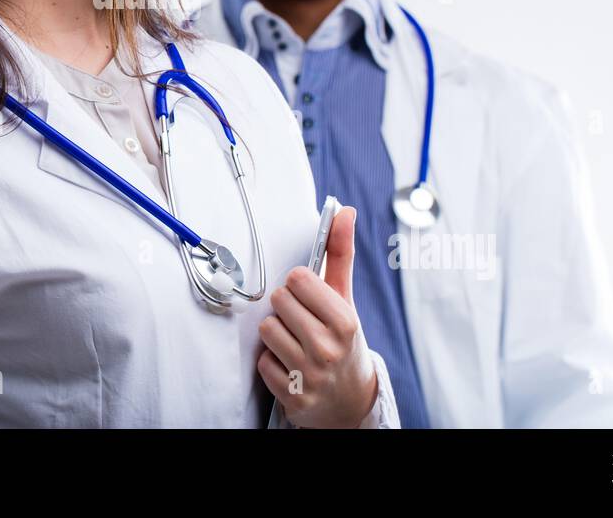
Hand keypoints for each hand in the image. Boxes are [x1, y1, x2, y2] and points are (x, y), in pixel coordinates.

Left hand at [257, 205, 378, 427]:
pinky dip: (272, 362)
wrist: (350, 401)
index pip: (297, 279)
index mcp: (344, 321)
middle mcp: (328, 349)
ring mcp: (309, 375)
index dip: (299, 285)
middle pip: (278, 301)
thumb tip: (344, 211)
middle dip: (287, 308)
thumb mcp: (345, 299)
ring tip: (297, 343)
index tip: (310, 297)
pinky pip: (262, 362)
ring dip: (277, 334)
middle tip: (303, 322)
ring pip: (267, 329)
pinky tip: (291, 365)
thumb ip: (340, 254)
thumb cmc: (343, 340)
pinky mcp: (292, 397)